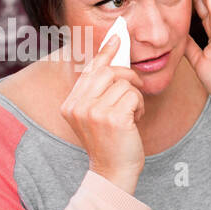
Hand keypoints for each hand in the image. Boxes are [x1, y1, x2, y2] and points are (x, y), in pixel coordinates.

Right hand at [60, 34, 146, 192]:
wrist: (113, 172)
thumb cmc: (111, 143)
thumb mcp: (97, 115)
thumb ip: (98, 92)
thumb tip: (111, 59)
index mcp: (70, 103)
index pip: (90, 69)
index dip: (105, 51)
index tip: (118, 37)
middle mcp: (78, 106)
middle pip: (108, 71)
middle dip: (128, 75)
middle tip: (137, 86)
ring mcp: (94, 112)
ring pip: (123, 83)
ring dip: (135, 96)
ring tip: (132, 113)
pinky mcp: (112, 118)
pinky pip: (133, 96)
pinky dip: (140, 106)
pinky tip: (135, 120)